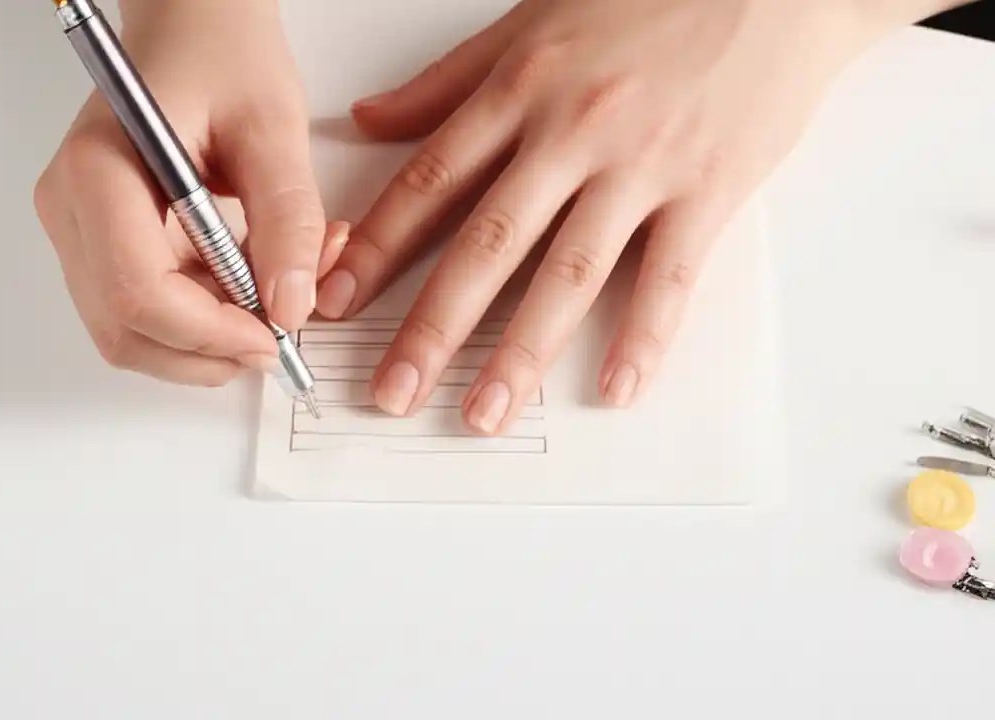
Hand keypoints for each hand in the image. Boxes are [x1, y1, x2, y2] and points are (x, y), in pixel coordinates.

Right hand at [35, 0, 343, 385]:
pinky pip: (146, 311)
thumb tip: (291, 307)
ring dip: (210, 338)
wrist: (193, 24)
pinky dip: (203, 318)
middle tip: (280, 329)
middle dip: (208, 349)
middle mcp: (71, 208)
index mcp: (98, 171)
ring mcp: (80, 232)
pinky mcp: (102, 244)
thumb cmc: (221, 54)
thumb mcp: (273, 128)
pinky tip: (250, 279)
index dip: (210, 333)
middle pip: (127, 330)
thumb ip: (286, 219)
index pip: (137, 291)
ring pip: (134, 334)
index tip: (274, 335)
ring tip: (274, 290)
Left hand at [317, 0, 928, 432]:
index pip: (429, 181)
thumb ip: (447, 81)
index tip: (334, 302)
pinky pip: (670, 275)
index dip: (376, 247)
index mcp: (520, 89)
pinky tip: (615, 388)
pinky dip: (643, 337)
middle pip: (486, 243)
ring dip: (521, 352)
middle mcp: (572, 130)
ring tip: (484, 413)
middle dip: (431, 327)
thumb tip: (369, 121)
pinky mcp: (711, 187)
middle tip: (392, 391)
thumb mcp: (531, 22)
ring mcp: (642, 163)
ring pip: (569, 271)